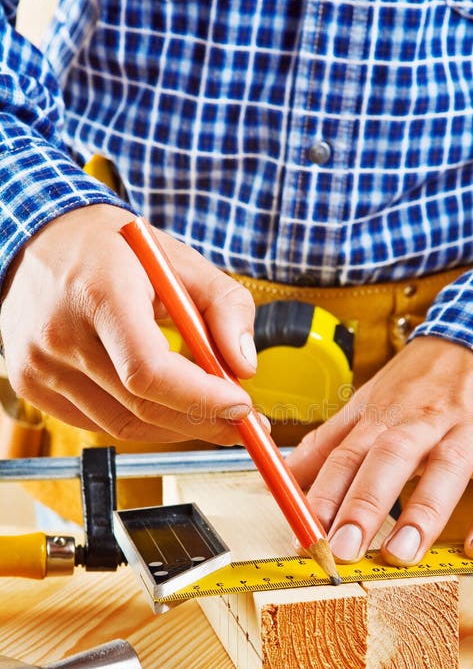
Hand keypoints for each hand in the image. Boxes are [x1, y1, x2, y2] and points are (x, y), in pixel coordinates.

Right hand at [0, 204, 257, 443]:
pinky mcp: (31, 384)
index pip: (150, 370)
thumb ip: (226, 306)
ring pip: (123, 424)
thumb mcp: (180, 260)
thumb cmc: (114, 251)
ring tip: (211, 415)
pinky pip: (98, 423)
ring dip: (176, 428)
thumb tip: (245, 366)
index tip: (241, 405)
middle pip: (141, 404)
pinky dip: (141, 421)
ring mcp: (39, 364)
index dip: (201, 398)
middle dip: (203, 421)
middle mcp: (61, 333)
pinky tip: (163, 403)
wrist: (40, 240)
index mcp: (100, 293)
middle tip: (242, 422)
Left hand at [287, 337, 472, 563]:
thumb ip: (330, 443)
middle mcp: (422, 421)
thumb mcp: (373, 402)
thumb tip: (282, 479)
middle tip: (343, 549)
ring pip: (446, 468)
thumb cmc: (428, 381)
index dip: (321, 495)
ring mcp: (469, 430)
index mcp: (383, 414)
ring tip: (402, 555)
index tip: (303, 537)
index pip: (345, 456)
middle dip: (363, 505)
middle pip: (388, 459)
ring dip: (422, 513)